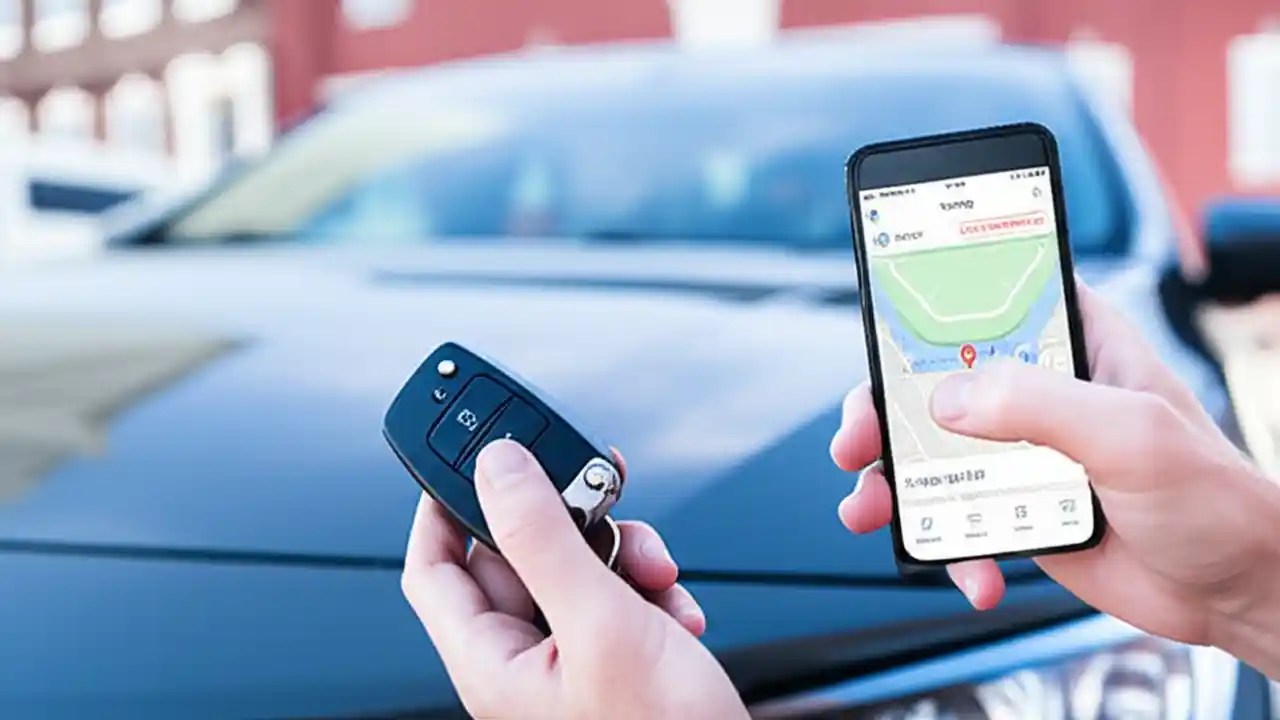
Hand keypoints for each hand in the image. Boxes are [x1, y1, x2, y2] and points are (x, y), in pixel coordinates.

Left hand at [402, 439, 747, 719]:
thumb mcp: (601, 623)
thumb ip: (545, 541)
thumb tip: (498, 468)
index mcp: (493, 662)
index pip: (434, 569)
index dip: (443, 507)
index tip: (473, 459)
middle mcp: (524, 661)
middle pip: (519, 557)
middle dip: (570, 524)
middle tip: (600, 499)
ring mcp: (570, 662)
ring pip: (576, 571)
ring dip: (623, 557)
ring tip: (656, 573)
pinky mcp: (615, 661)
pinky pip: (616, 599)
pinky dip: (649, 591)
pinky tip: (676, 611)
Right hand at [831, 282, 1279, 670]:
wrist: (1232, 590)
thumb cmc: (1214, 496)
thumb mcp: (1131, 432)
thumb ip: (1040, 405)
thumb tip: (949, 400)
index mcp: (1074, 343)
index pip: (987, 299)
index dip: (926, 301)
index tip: (881, 323)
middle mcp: (1037, 391)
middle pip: (931, 381)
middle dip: (881, 413)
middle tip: (856, 443)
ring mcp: (1020, 450)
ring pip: (928, 453)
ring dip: (890, 484)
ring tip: (873, 513)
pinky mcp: (1012, 506)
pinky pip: (953, 519)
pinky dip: (945, 548)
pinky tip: (971, 573)